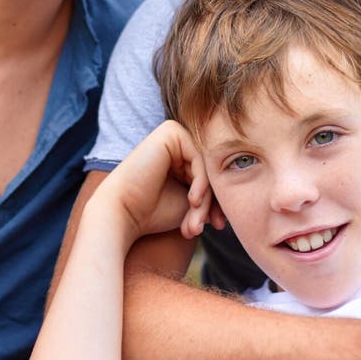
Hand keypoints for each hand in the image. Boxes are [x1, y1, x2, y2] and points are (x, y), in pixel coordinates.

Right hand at [99, 122, 221, 244]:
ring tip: (195, 223)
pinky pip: (199, 158)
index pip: (211, 176)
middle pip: (210, 170)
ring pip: (207, 166)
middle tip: (208, 227)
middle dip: (212, 203)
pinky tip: (192, 201)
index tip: (216, 226)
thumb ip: (211, 193)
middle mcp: (177, 143)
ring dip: (206, 199)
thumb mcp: (191, 204)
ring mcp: (173, 135)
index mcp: (180, 158)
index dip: (217, 202)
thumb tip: (238, 189)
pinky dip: (201, 182)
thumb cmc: (152, 213)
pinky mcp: (170, 133)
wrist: (122, 215)